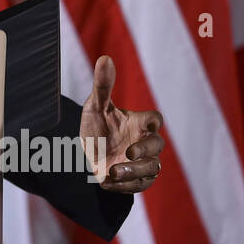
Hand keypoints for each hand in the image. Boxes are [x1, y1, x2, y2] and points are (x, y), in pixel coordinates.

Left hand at [79, 55, 164, 193]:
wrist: (85, 155)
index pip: (155, 120)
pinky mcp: (137, 180)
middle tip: (129, 152)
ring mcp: (143, 162)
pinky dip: (127, 184)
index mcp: (138, 123)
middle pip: (158, 146)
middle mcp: (144, 142)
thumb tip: (104, 58)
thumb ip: (102, 85)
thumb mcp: (95, 107)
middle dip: (146, 150)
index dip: (153, 123)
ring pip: (152, 168)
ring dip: (134, 170)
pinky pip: (141, 184)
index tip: (147, 125)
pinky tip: (109, 181)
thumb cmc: (95, 127)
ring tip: (113, 171)